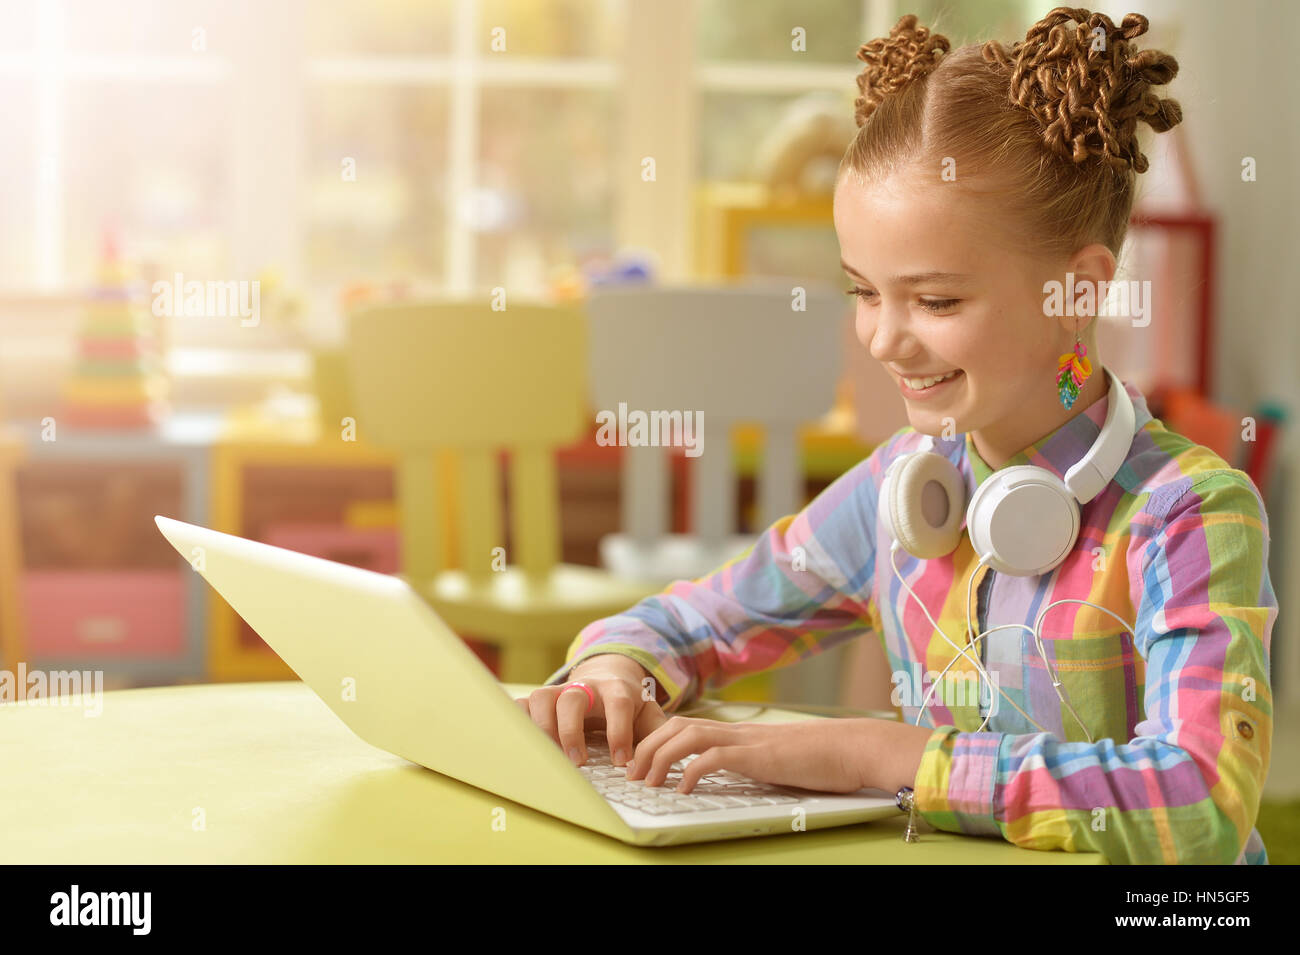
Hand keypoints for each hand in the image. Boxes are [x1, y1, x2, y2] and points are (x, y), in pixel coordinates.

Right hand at [515, 654, 668, 767]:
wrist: (608, 677)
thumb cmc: (628, 703)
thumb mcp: (647, 713)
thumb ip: (656, 733)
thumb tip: (657, 760)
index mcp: (616, 689)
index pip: (618, 704)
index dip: (619, 731)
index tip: (621, 761)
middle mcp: (585, 686)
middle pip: (572, 699)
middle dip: (572, 731)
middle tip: (579, 762)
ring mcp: (560, 691)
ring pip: (543, 698)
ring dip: (543, 727)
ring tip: (550, 756)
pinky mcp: (542, 699)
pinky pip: (523, 703)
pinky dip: (519, 721)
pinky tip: (525, 744)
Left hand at [624, 717, 873, 793]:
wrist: (854, 748)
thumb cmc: (822, 759)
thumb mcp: (777, 761)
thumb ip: (752, 763)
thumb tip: (731, 776)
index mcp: (739, 732)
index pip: (687, 724)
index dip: (658, 739)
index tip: (640, 761)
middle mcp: (738, 730)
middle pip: (677, 725)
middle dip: (647, 746)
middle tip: (630, 773)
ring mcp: (747, 740)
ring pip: (688, 735)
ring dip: (660, 756)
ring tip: (646, 781)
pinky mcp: (758, 755)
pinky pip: (714, 756)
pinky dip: (691, 771)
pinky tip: (683, 789)